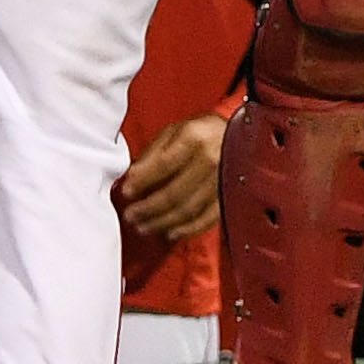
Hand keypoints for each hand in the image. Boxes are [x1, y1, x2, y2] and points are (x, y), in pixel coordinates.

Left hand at [115, 112, 226, 239]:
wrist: (237, 137)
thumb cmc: (201, 133)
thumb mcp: (174, 131)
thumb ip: (153, 153)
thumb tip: (132, 178)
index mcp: (194, 138)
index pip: (163, 165)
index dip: (142, 181)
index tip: (126, 192)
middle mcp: (211, 159)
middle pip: (175, 193)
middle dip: (148, 208)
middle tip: (131, 216)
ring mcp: (223, 180)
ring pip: (188, 210)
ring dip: (163, 222)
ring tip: (144, 227)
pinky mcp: (230, 197)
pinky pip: (207, 219)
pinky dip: (187, 229)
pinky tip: (170, 233)